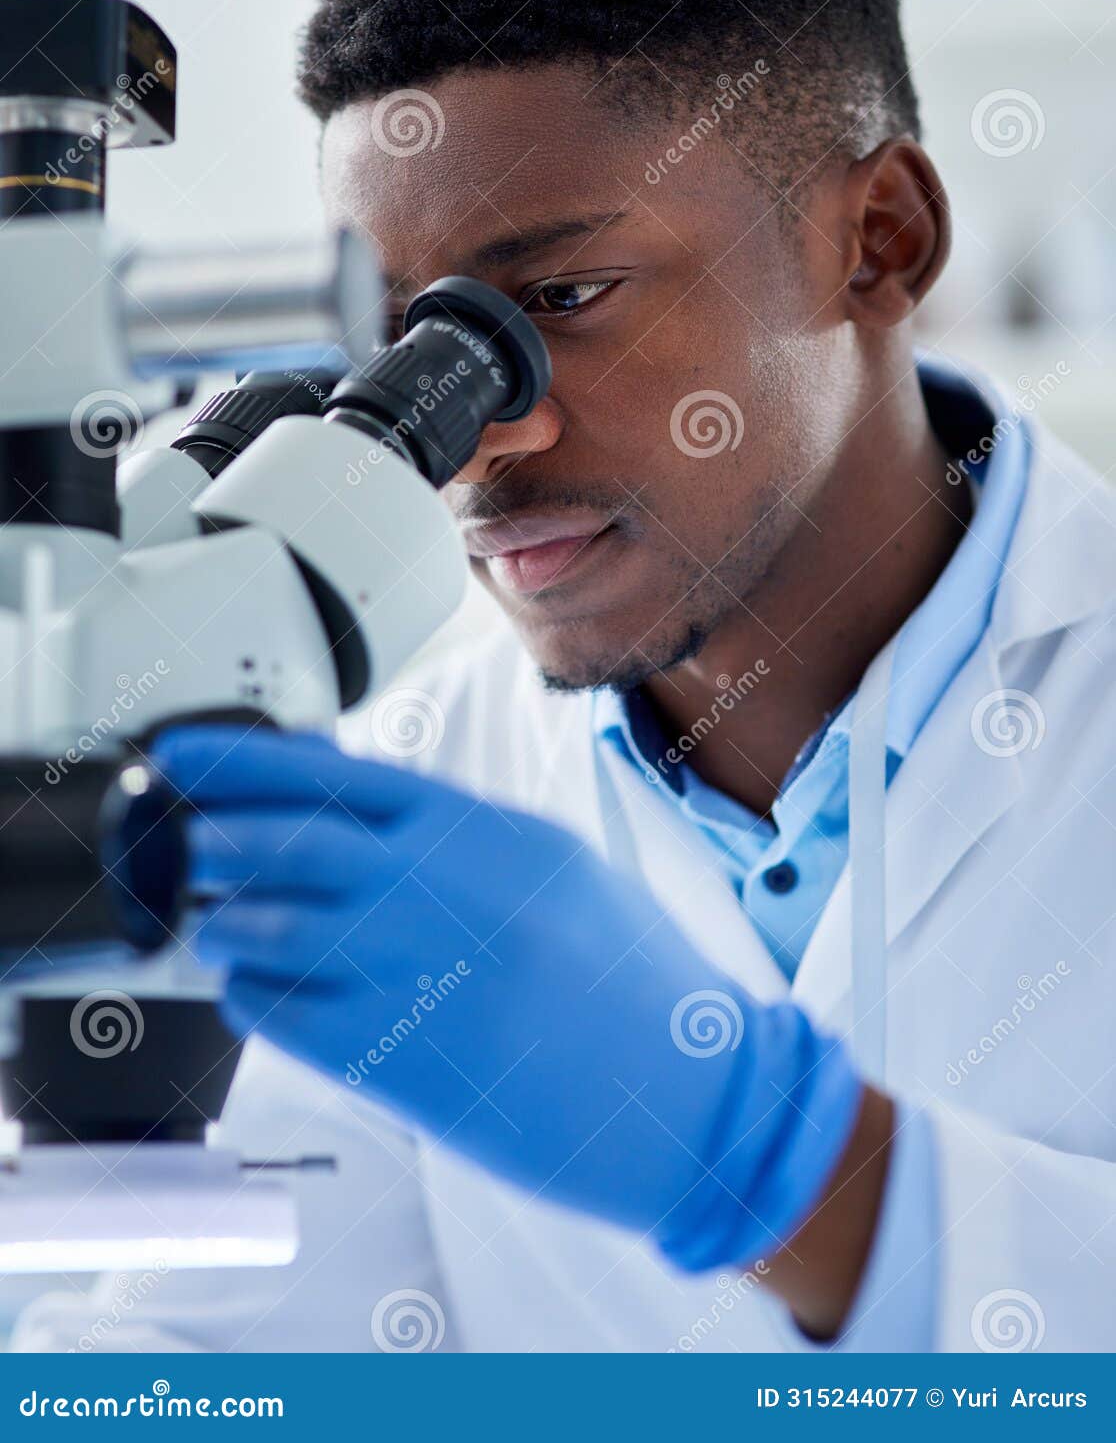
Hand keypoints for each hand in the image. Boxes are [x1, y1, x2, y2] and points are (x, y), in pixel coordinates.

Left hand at [150, 724, 862, 1272]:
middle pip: (289, 843)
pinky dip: (253, 999)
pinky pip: (288, 1019)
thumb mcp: (549, 863)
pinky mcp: (407, 1062)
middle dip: (214, 837)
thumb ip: (450, 827)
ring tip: (211, 920)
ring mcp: (422, 976)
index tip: (179, 754)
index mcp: (483, 832)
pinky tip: (255, 991)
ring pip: (271, 932)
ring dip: (222, 922)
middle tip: (177, 842)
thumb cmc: (625, 976)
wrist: (692, 1092)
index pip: (336, 772)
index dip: (242, 759)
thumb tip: (345, 792)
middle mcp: (444, 891)